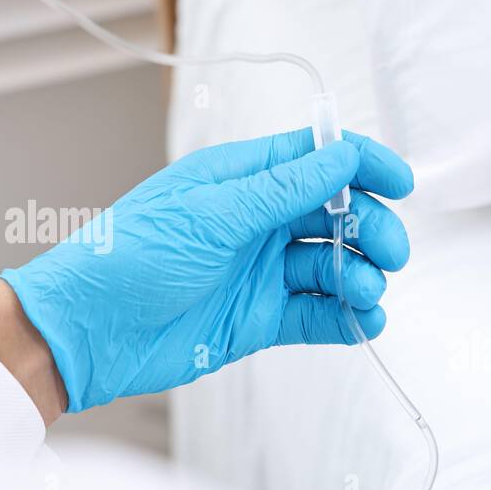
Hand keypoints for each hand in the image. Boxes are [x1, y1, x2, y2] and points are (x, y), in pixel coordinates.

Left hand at [0, 128, 413, 412]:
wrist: (89, 332)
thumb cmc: (129, 256)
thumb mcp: (212, 213)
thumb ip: (283, 189)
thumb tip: (341, 156)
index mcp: (242, 180)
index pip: (317, 159)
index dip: (363, 166)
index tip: (401, 183)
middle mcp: (257, 222)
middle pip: (336, 215)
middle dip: (370, 230)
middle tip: (389, 253)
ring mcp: (261, 271)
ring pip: (333, 267)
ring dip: (361, 277)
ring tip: (367, 294)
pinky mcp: (261, 318)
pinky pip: (318, 313)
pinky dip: (346, 317)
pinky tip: (362, 322)